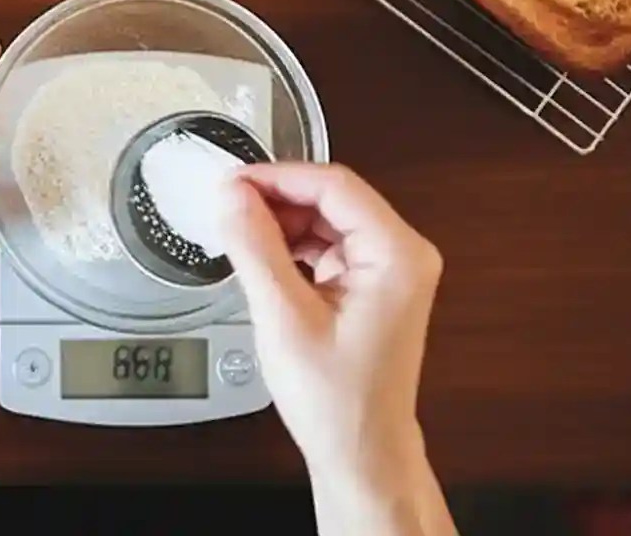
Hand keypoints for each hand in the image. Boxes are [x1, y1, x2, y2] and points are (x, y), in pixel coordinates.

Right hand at [219, 163, 442, 476]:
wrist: (360, 452)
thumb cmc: (335, 399)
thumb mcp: (283, 317)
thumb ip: (255, 247)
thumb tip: (231, 195)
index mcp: (397, 254)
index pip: (334, 185)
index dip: (277, 177)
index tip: (231, 183)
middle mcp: (403, 255)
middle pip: (332, 199)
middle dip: (277, 200)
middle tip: (227, 209)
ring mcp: (389, 271)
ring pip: (327, 221)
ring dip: (282, 224)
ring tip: (238, 237)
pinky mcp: (372, 286)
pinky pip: (328, 247)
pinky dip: (292, 248)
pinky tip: (262, 260)